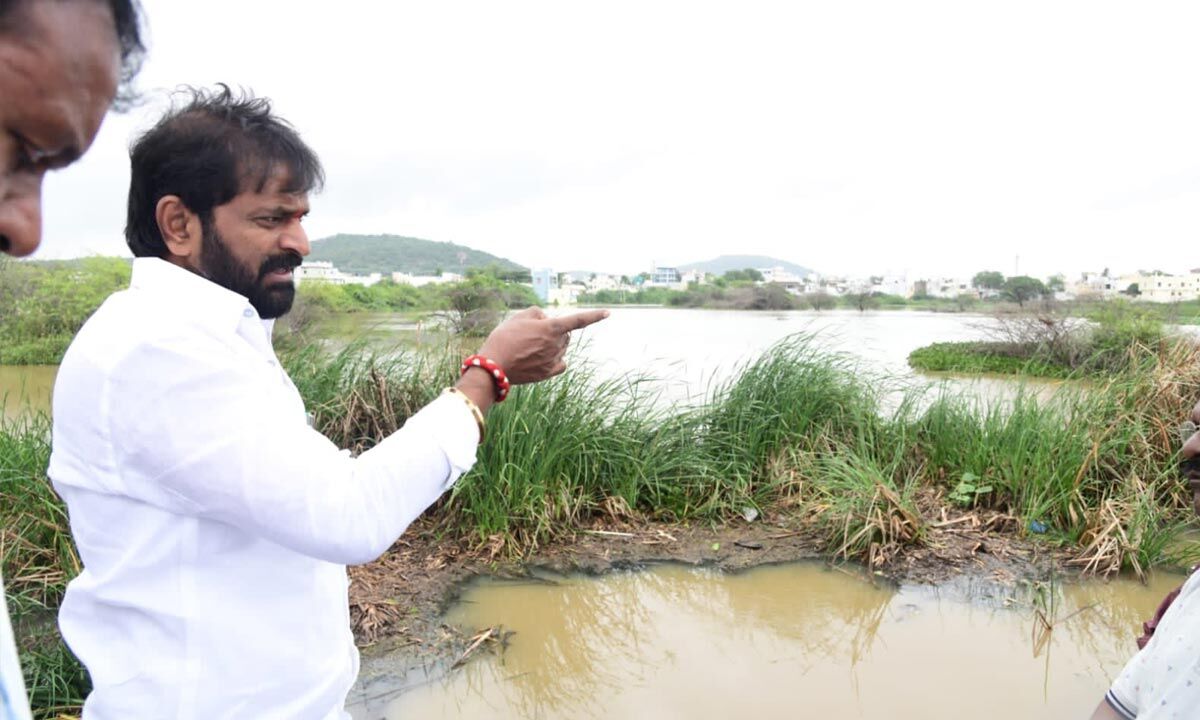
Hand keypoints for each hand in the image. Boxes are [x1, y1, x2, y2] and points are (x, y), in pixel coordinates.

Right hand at [477, 306, 608, 384]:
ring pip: (561, 348)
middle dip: (554, 330)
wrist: (494, 365)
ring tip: (530, 346)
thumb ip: (537, 313)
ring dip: (552, 344)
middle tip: (533, 332)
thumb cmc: (504, 338)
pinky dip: (556, 358)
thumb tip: (546, 320)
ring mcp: (554, 360)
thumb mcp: (518, 317)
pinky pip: (561, 363)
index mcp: (552, 328)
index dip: (594, 316)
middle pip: (565, 334)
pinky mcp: (549, 373)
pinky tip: (544, 358)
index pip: (578, 320)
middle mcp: (557, 344)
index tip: (608, 313)